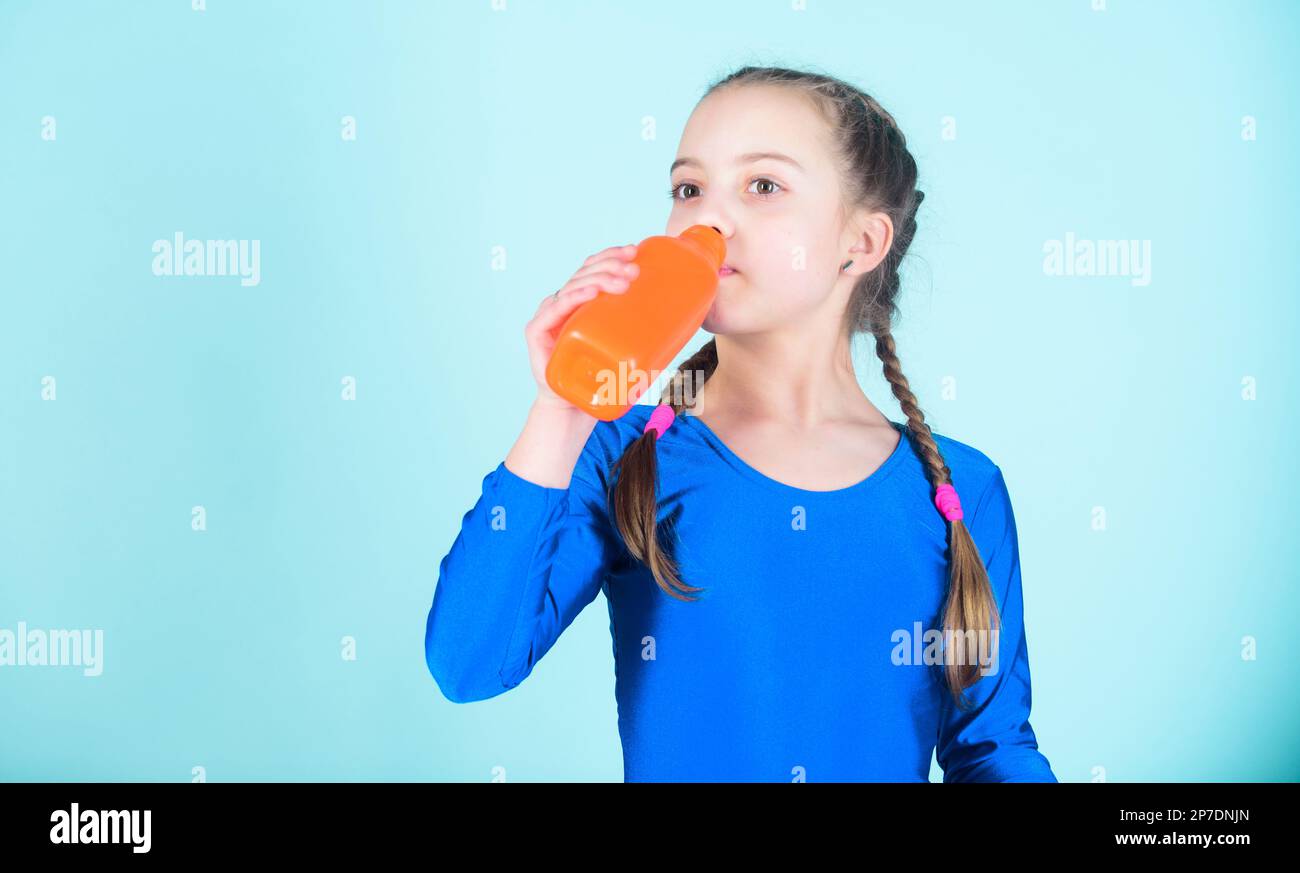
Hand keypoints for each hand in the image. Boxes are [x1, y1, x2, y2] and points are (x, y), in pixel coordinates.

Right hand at [525, 243, 639, 409]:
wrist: (572, 407)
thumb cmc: (599, 376)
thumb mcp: (623, 346)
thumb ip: (641, 330)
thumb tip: (684, 319)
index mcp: (580, 301)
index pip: (593, 268)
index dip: (612, 255)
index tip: (635, 251)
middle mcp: (563, 302)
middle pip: (585, 273)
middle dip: (611, 265)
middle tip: (634, 270)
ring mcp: (549, 315)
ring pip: (574, 285)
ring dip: (600, 278)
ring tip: (622, 280)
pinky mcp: (537, 331)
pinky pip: (556, 309)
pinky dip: (574, 297)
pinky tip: (591, 292)